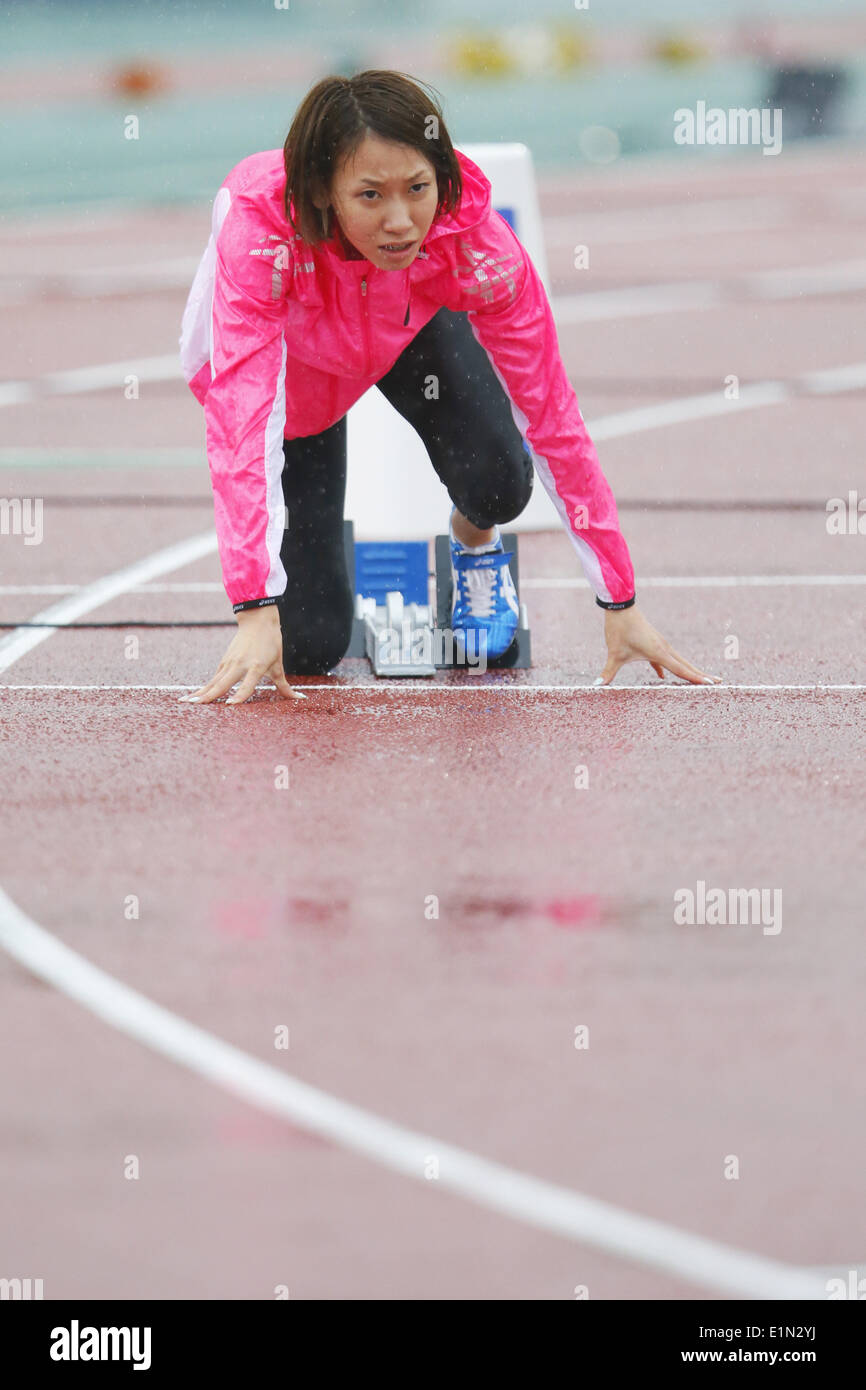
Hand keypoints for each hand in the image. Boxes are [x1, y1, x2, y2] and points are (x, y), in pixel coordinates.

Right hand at [179, 606, 306, 705]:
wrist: (257, 620)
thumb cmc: (271, 643)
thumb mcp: (278, 665)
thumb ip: (285, 686)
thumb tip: (300, 699)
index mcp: (256, 666)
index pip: (247, 685)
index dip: (240, 695)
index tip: (230, 705)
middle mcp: (240, 665)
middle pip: (222, 683)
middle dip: (209, 696)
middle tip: (195, 706)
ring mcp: (230, 663)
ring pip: (213, 681)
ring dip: (200, 693)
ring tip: (185, 702)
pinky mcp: (224, 662)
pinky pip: (213, 678)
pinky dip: (203, 688)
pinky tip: (193, 697)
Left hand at [596, 604, 720, 686]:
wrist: (620, 607)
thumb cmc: (619, 629)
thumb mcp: (614, 653)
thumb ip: (608, 672)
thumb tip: (596, 687)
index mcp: (659, 652)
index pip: (681, 669)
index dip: (696, 678)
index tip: (711, 684)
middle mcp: (664, 648)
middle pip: (686, 665)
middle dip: (702, 675)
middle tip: (719, 683)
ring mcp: (660, 645)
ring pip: (678, 661)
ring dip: (690, 670)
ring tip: (702, 679)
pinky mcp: (654, 643)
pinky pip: (665, 658)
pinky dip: (668, 668)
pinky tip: (663, 677)